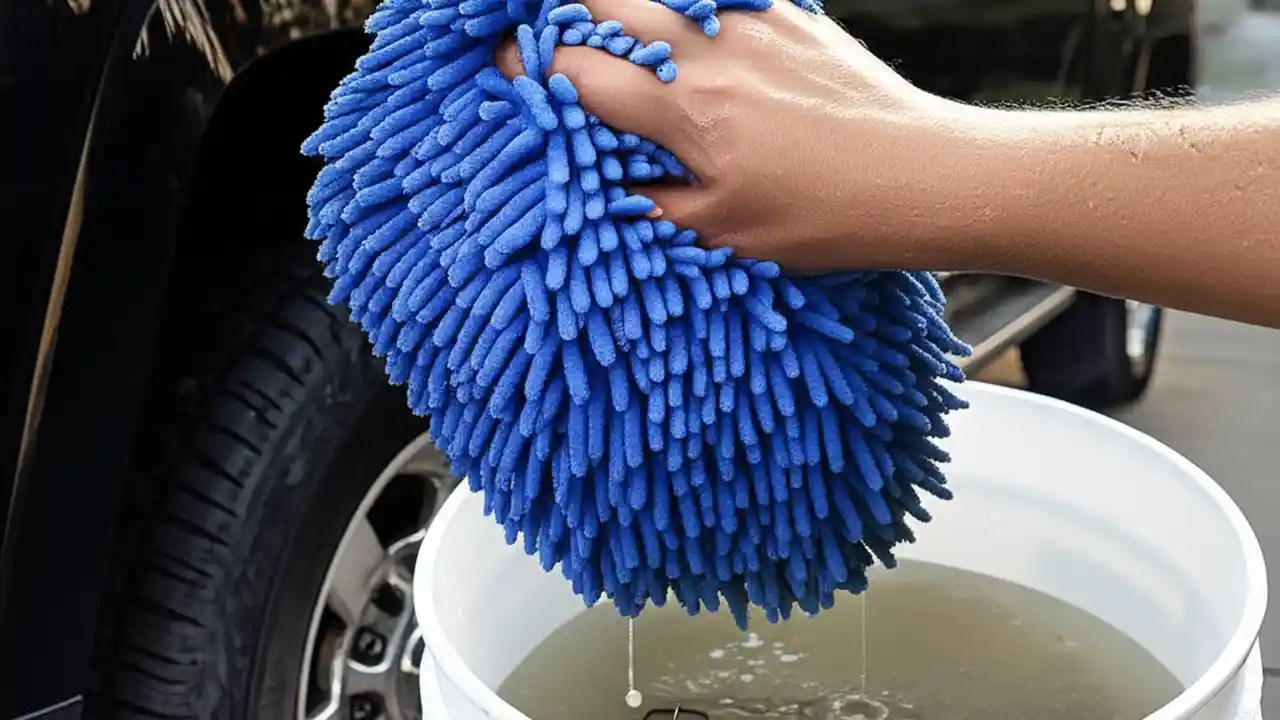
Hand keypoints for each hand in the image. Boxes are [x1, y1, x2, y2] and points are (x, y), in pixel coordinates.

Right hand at [498, 0, 965, 270]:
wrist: (922, 175)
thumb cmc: (826, 216)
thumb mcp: (725, 236)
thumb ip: (649, 204)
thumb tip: (595, 186)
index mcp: (686, 111)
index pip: (578, 71)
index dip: (529, 68)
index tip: (508, 69)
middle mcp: (709, 51)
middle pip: (604, 0)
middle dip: (561, 13)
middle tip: (546, 33)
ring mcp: (749, 21)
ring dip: (618, 2)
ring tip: (604, 26)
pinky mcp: (786, 11)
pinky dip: (680, 1)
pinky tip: (676, 24)